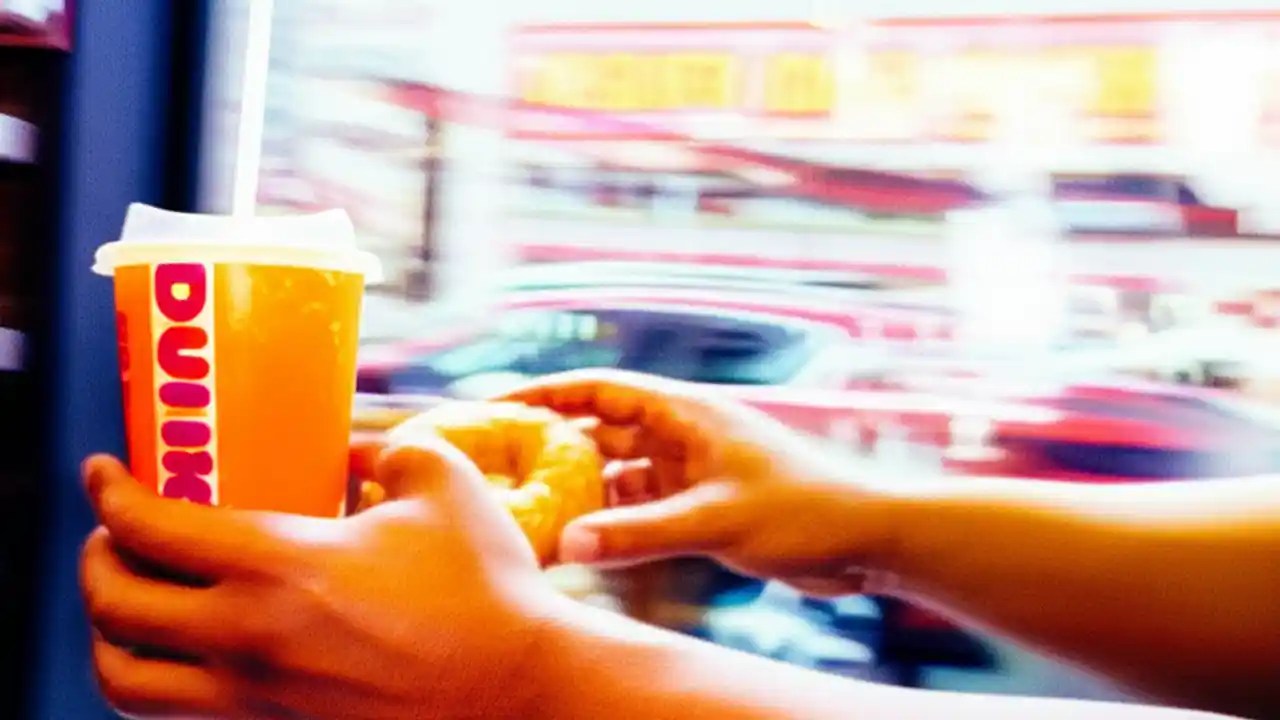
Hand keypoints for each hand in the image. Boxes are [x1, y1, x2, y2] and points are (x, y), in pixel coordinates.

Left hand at [80, 437, 562, 719]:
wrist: (517, 692)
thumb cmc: (485, 588)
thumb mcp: (443, 484)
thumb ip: (389, 449)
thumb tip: (356, 454)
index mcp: (278, 566)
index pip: (150, 528)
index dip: (108, 493)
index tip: (102, 472)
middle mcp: (246, 638)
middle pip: (113, 607)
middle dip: (96, 561)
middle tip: (113, 536)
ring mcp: (255, 699)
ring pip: (126, 682)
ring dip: (109, 636)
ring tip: (133, 607)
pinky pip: (181, 714)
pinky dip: (162, 680)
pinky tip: (199, 652)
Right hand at [502, 370, 900, 596]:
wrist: (866, 538)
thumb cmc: (805, 510)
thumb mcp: (716, 520)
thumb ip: (641, 533)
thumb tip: (567, 543)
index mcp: (686, 412)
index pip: (601, 390)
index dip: (548, 393)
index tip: (497, 403)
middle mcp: (682, 435)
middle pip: (602, 431)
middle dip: (553, 444)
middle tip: (499, 461)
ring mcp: (691, 471)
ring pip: (618, 475)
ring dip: (581, 490)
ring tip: (528, 507)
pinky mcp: (702, 506)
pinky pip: (642, 509)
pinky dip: (612, 521)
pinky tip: (582, 540)